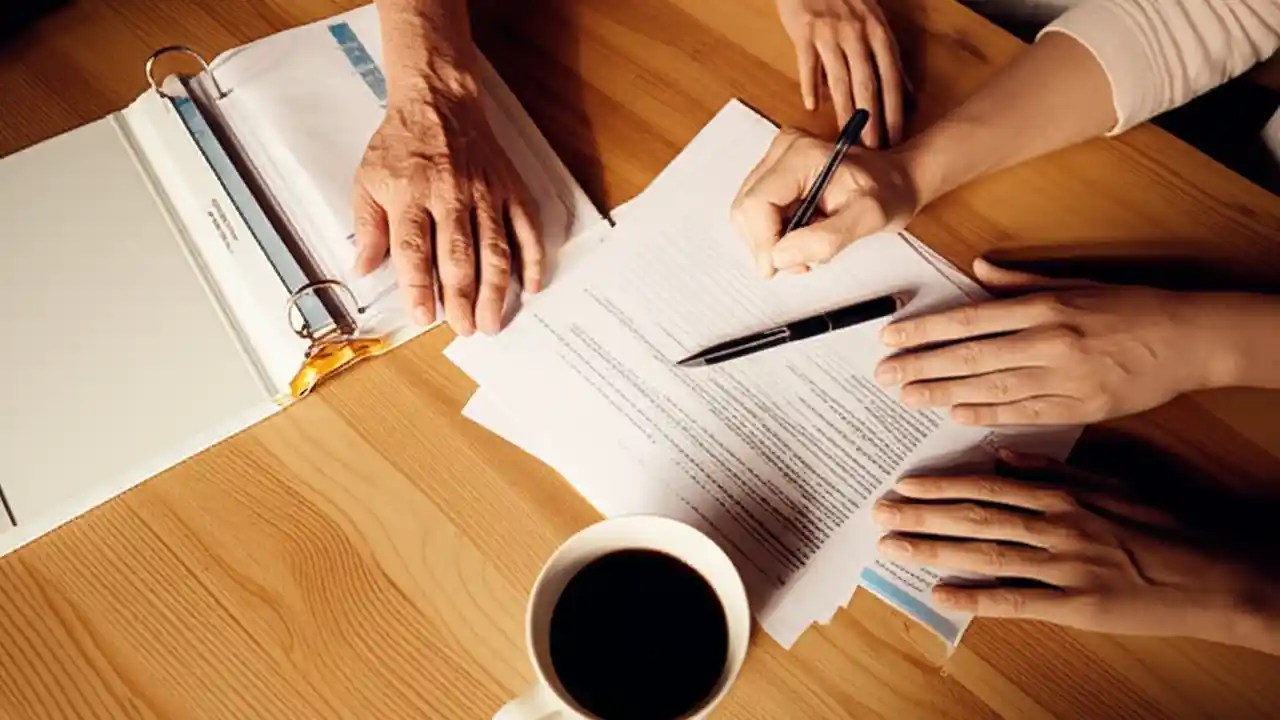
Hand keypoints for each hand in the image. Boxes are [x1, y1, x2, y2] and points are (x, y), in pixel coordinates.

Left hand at [353, 90, 541, 335]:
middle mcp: (449, 196)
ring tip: (492, 322)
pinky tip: (532, 287)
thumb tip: (364, 269)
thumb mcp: (368, 181)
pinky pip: (526, 228)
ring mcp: (484, 193)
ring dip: (495, 290)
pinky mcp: (509, 189)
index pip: (414, 249)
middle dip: (463, 299)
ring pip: (494, 249)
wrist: (439, 100)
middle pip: (458, 256)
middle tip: (465, 329)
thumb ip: (367, 228)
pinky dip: (533, 259)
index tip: (423, 317)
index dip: (419, 287)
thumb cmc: (401, 145)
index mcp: (410, 196)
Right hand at [730, 128, 921, 276]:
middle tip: (802, 261)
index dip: (763, 243)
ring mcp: (776, 159)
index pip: (755, 205)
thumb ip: (825, 239)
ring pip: (748, 215)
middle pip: (746, 211)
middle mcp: (783, 150)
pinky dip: (775, 234)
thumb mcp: (869, 217)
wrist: (896, 180)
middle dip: (768, 245)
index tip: (783, 267)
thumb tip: (780, 257)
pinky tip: (802, 234)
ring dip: (771, 241)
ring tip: (807, 245)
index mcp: (802, 154)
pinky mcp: (774, 173)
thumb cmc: (888, 192)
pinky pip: (757, 213)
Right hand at [774, 0, 905, 146]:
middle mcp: (857, 34)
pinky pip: (808, 64)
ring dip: (844, 110)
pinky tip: (812, 106)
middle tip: (874, 147)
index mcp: (878, 32)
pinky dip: (809, 86)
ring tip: (847, 136)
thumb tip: (907, 94)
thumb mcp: (876, 23)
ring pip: (839, 78)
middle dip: (872, 119)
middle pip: (867, 83)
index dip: (894, 110)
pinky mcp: (804, 31)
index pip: (891, 78)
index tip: (896, 136)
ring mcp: (830, 33)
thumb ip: (888, 59)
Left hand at [872, 451, 1279, 651]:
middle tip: (878, 514)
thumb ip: (1055, 467)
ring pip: (984, 554)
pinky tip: (940, 595)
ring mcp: (1063, 567)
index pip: (985, 486)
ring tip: (892, 548)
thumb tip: (1004, 453)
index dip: (938, 486)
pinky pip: (1015, 601)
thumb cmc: (1166, 521)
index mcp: (1062, 492)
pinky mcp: (1075, 605)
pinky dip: (976, 598)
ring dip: (933, 551)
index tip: (900, 484)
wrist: (1215, 569)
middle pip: (973, 517)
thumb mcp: (1113, 479)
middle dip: (920, 515)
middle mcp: (1055, 526)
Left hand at [875, 259, 1240, 424]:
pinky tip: (954, 414)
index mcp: (1043, 307)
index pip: (968, 320)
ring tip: (906, 397)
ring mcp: (1063, 378)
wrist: (1190, 339)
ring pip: (989, 387)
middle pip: (969, 357)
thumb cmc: (1130, 306)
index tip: (891, 339)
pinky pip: (1023, 413)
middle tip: (883, 376)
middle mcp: (1048, 342)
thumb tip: (976, 270)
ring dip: (942, 393)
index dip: (924, 332)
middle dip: (920, 366)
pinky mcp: (1080, 407)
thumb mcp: (1074, 281)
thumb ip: (1021, 280)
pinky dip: (987, 414)